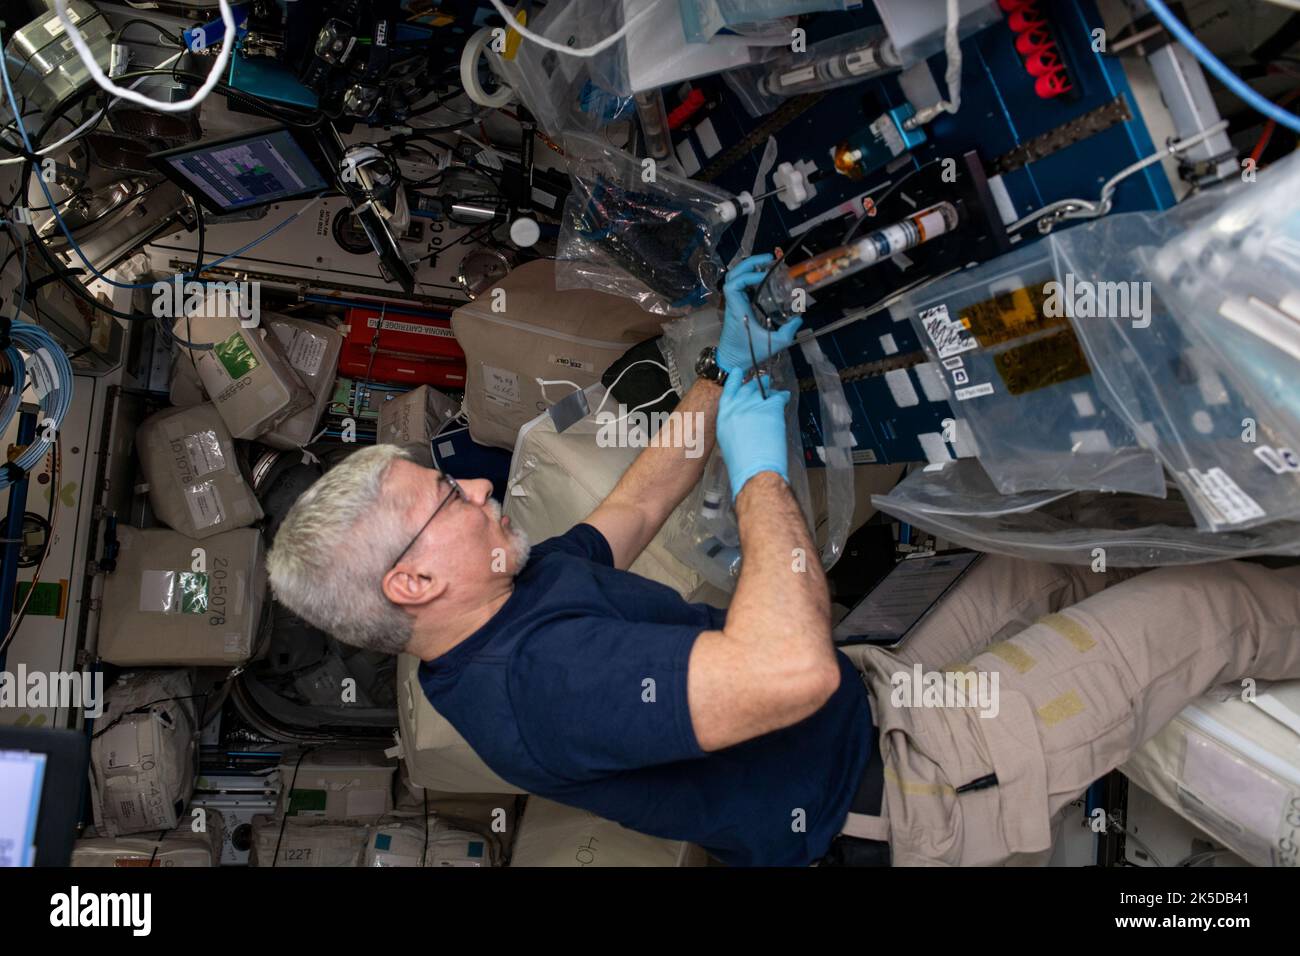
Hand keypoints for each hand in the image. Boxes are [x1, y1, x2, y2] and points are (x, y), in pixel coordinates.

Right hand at [716, 365, 789, 499]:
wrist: (755, 469)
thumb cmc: (741, 463)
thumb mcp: (727, 440)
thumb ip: (733, 424)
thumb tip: (742, 419)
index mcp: (724, 415)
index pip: (729, 390)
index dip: (734, 379)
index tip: (738, 372)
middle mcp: (737, 407)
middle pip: (747, 388)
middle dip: (756, 384)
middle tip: (762, 382)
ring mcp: (754, 406)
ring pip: (763, 389)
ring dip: (769, 388)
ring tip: (773, 388)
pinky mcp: (770, 408)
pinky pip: (778, 397)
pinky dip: (783, 397)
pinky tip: (784, 397)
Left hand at [718, 253, 802, 370]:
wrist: (731, 362)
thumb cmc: (748, 353)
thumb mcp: (772, 344)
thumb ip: (787, 333)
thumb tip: (798, 319)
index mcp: (737, 309)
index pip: (734, 284)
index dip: (748, 275)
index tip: (765, 276)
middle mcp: (733, 303)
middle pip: (732, 275)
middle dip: (748, 263)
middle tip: (768, 259)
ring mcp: (734, 303)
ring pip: (734, 278)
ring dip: (748, 268)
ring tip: (766, 263)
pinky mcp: (737, 306)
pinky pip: (739, 285)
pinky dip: (749, 277)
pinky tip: (763, 276)